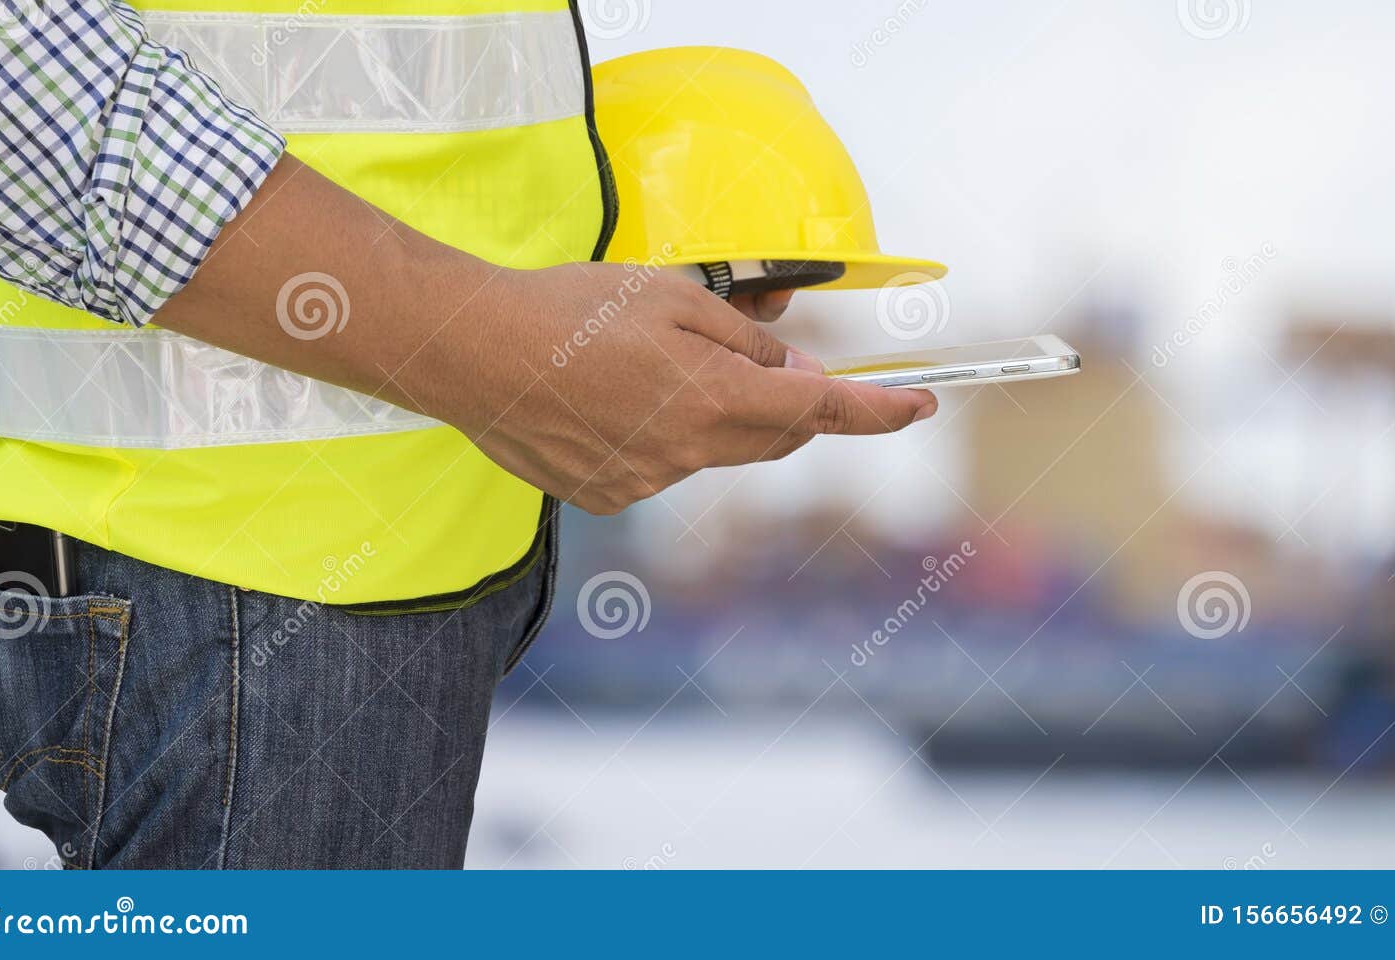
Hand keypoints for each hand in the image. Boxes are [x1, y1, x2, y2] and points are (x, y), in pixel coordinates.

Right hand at [426, 266, 935, 513]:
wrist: (472, 353)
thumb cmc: (571, 309)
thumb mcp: (674, 296)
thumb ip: (747, 341)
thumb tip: (798, 375)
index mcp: (714, 399)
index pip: (823, 414)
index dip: (880, 412)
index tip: (921, 406)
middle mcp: (689, 453)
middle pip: (775, 438)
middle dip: (791, 406)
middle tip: (777, 365)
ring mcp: (647, 482)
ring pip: (715, 450)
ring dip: (712, 415)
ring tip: (643, 364)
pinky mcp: (608, 495)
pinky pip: (662, 466)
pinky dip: (660, 434)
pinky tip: (609, 400)